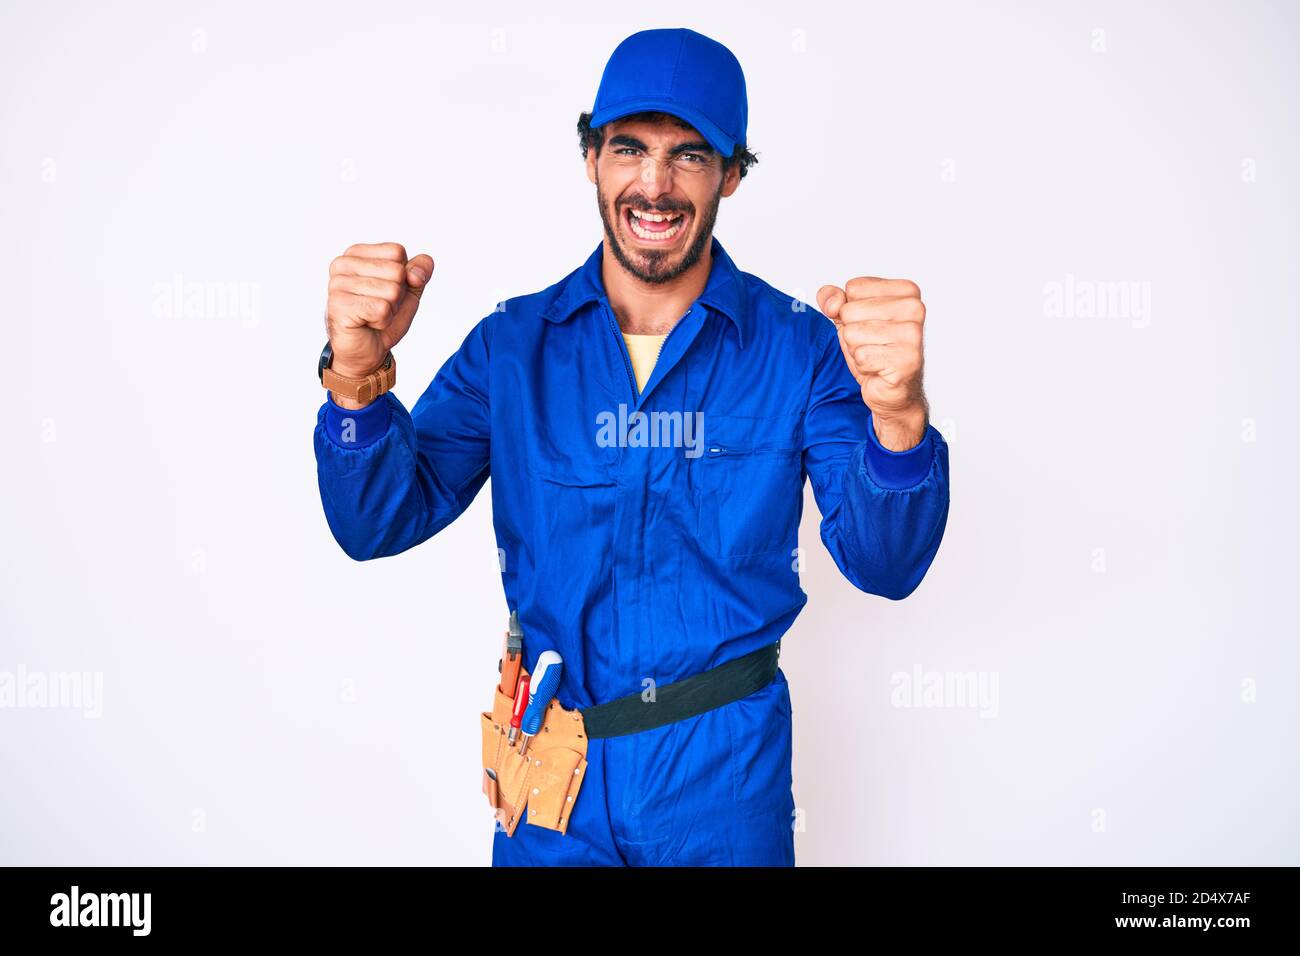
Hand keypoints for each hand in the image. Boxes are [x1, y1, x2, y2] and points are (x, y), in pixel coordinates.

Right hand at [326, 242, 433, 384]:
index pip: (397, 252)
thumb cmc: (383, 317)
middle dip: (397, 296)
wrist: (367, 351)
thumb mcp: (409, 290)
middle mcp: (342, 264)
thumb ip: (419, 271)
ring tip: (372, 316)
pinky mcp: (340, 305)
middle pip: (397, 271)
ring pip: (392, 291)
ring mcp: (337, 284)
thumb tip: (417, 272)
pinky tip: (367, 324)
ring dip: (389, 310)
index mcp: (356, 253)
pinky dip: (382, 321)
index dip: (403, 276)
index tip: (386, 291)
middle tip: (379, 308)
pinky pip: (382, 309)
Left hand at [817, 277, 928, 450]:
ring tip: (876, 356)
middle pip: (850, 310)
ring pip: (853, 334)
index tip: (869, 325)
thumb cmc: (874, 350)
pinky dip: (864, 366)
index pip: (853, 288)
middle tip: (872, 345)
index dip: (850, 310)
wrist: (892, 390)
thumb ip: (833, 300)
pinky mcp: (906, 359)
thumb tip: (831, 301)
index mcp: (906, 291)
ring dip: (857, 350)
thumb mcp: (848, 319)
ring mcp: (913, 334)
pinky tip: (879, 368)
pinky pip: (861, 356)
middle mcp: (915, 308)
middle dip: (852, 333)